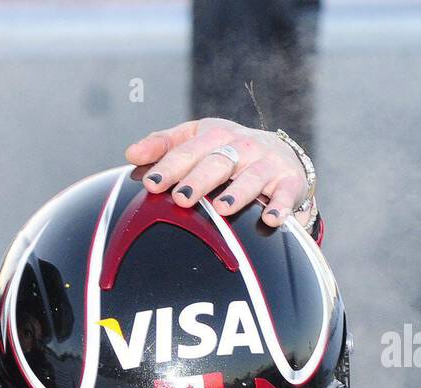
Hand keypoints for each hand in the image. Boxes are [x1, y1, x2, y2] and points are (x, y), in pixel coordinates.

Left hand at [125, 118, 313, 226]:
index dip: (171, 166)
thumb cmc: (228, 153)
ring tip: (221, 208)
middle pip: (219, 162)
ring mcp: (267, 164)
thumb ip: (164, 145)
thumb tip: (130, 154)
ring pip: (252, 177)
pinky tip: (271, 220)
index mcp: (216, 135)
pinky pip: (286, 194)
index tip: (152, 184)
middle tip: (182, 197)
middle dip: (200, 179)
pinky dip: (280, 206)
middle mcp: (243, 146)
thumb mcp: (197, 140)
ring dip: (238, 192)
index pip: (190, 149)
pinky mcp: (290, 182)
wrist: (281, 157)